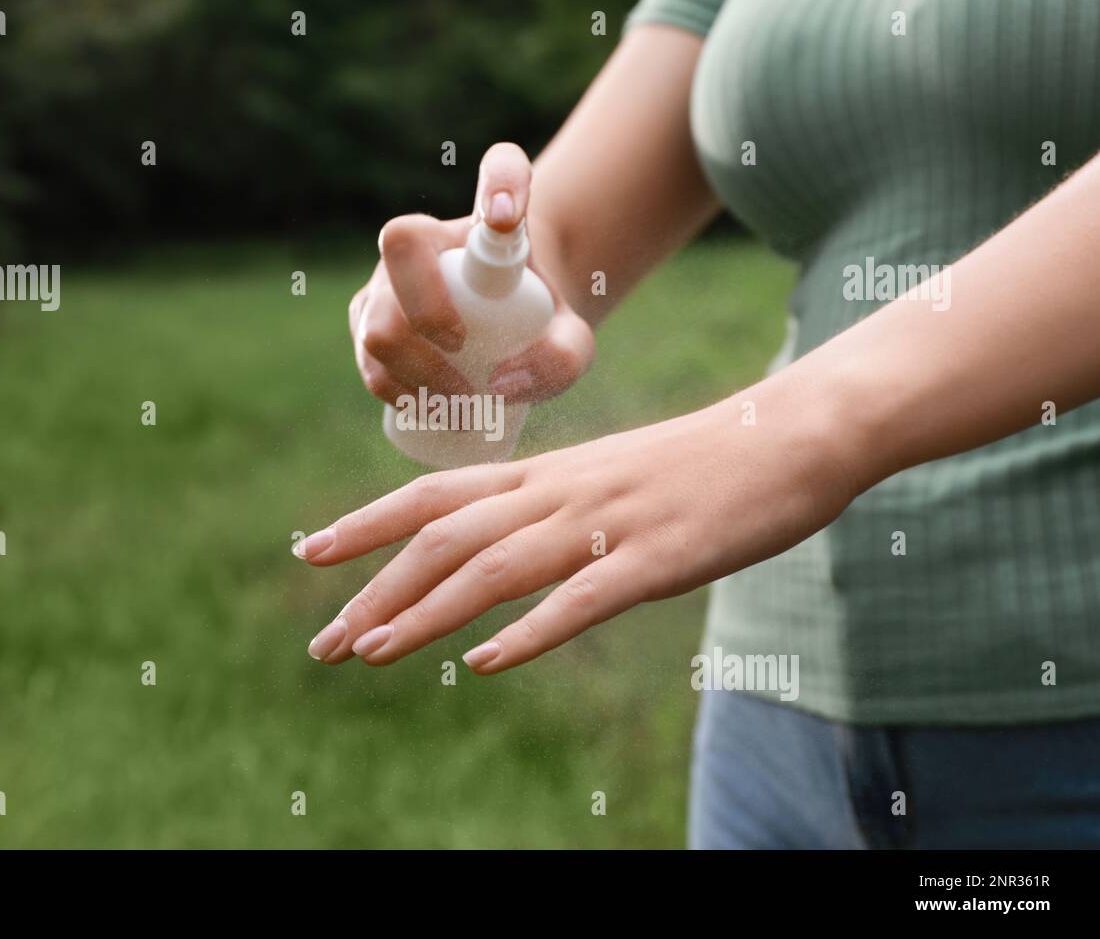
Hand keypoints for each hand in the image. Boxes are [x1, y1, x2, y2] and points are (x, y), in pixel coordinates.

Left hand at [295, 391, 857, 672]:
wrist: (789, 436)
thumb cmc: (701, 463)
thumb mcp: (609, 478)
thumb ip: (554, 510)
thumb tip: (508, 551)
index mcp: (546, 474)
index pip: (434, 493)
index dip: (367, 523)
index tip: (311, 554)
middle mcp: (559, 493)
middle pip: (445, 536)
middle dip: (375, 589)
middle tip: (324, 643)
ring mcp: (605, 524)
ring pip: (493, 567)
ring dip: (425, 613)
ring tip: (371, 652)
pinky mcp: (655, 558)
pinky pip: (579, 599)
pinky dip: (526, 633)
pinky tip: (483, 664)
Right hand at [349, 142, 594, 404]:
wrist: (504, 329)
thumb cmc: (537, 323)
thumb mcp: (569, 338)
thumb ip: (561, 357)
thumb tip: (498, 384)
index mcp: (485, 219)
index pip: (500, 168)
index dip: (502, 181)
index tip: (509, 217)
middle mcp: (424, 238)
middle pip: (401, 245)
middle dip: (429, 310)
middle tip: (467, 350)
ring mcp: (385, 280)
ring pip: (376, 318)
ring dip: (414, 370)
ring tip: (458, 402)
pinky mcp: (366, 323)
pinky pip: (366, 357)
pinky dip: (397, 392)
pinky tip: (425, 408)